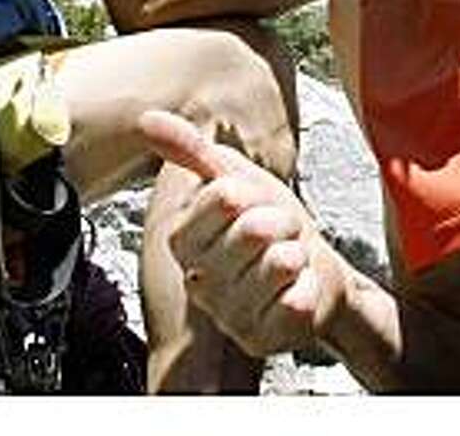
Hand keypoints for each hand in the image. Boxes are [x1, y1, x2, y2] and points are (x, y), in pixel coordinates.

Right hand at [139, 109, 345, 357]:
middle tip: (278, 232)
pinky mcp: (259, 340)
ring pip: (277, 267)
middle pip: (254, 232)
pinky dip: (308, 289)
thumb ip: (192, 152)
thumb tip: (147, 119)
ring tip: (288, 260)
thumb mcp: (235, 177)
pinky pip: (295, 305)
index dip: (252, 193)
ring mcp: (227, 315)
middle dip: (281, 223)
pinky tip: (297, 289)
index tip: (253, 202)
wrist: (312, 269)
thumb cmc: (270, 224)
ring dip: (296, 255)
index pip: (224, 198)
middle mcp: (197, 280)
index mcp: (183, 238)